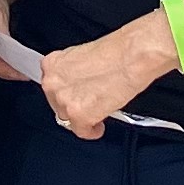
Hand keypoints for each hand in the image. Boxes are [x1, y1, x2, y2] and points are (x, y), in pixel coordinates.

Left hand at [41, 18, 170, 140]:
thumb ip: (73, 72)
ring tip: (97, 113)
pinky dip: (92, 131)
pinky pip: (82, 132)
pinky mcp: (79, 116)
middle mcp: (53, 82)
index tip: (75, 95)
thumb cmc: (116, 52)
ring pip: (68, 119)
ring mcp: (64, 100)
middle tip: (89, 104)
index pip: (52, 86)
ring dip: (82, 118)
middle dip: (72, 105)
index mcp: (52, 64)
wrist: (131, 57)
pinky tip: (100, 125)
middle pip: (57, 104)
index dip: (67, 92)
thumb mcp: (83, 56)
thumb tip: (78, 85)